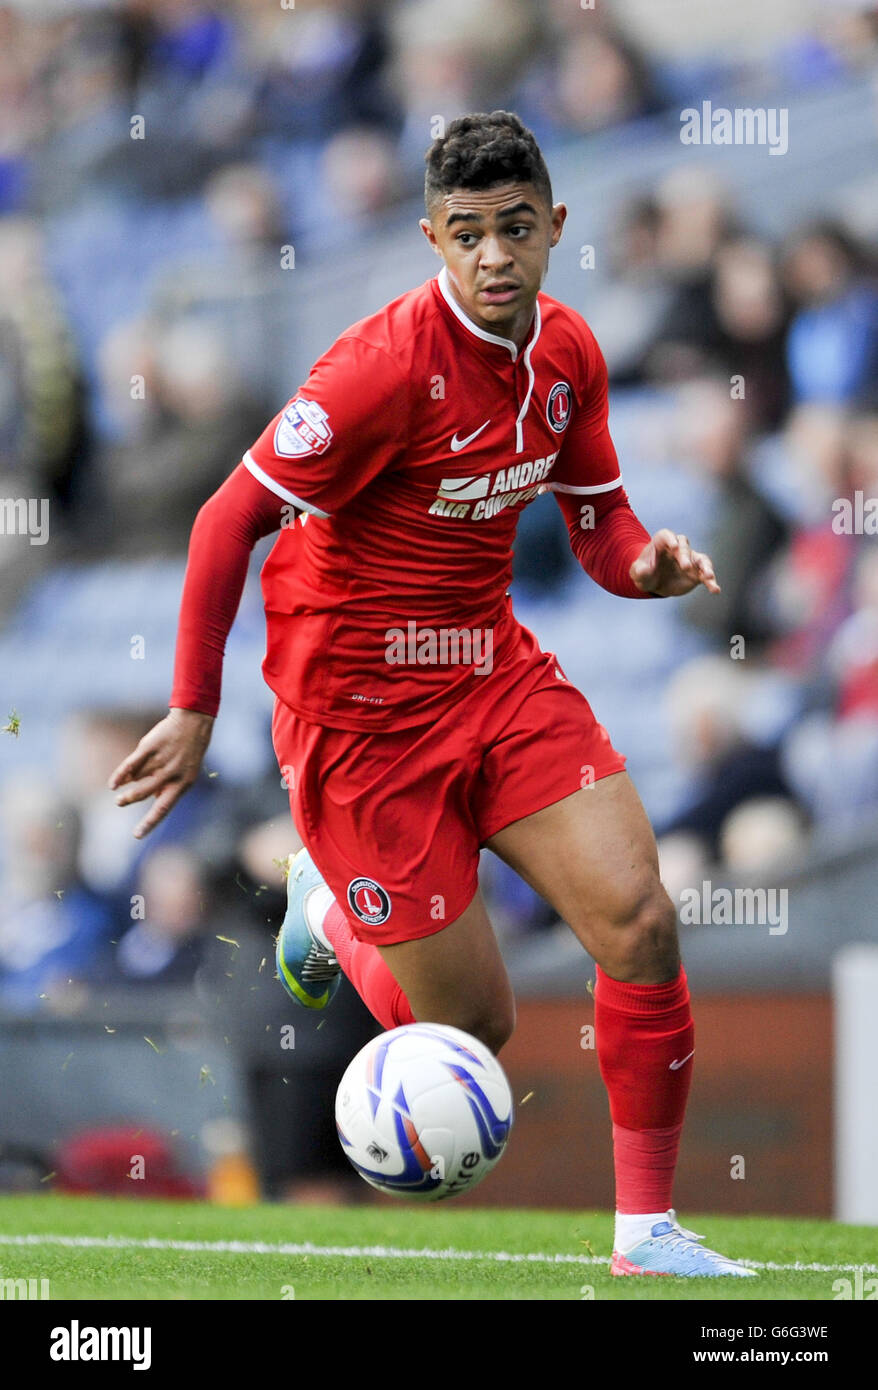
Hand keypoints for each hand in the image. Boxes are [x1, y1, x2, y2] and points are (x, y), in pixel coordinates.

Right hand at [108, 707, 214, 838]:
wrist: (193, 722)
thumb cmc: (189, 750)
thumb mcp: (185, 772)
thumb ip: (169, 786)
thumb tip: (153, 800)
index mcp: (183, 784)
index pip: (163, 808)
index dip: (149, 823)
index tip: (136, 835)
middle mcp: (172, 773)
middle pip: (145, 793)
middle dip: (130, 800)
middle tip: (119, 803)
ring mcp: (161, 759)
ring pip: (137, 778)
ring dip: (127, 787)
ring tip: (118, 792)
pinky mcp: (150, 746)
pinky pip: (131, 764)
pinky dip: (120, 774)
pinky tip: (113, 783)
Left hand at [630, 529, 720, 597]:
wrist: (654, 582)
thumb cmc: (644, 573)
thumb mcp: (638, 573)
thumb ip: (640, 570)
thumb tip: (644, 570)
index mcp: (662, 542)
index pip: (667, 536)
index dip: (671, 540)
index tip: (673, 547)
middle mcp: (678, 548)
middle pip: (684, 546)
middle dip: (685, 555)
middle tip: (685, 567)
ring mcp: (690, 559)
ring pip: (700, 559)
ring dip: (706, 567)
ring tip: (708, 577)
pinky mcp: (697, 572)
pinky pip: (706, 574)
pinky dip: (711, 581)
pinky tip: (715, 590)